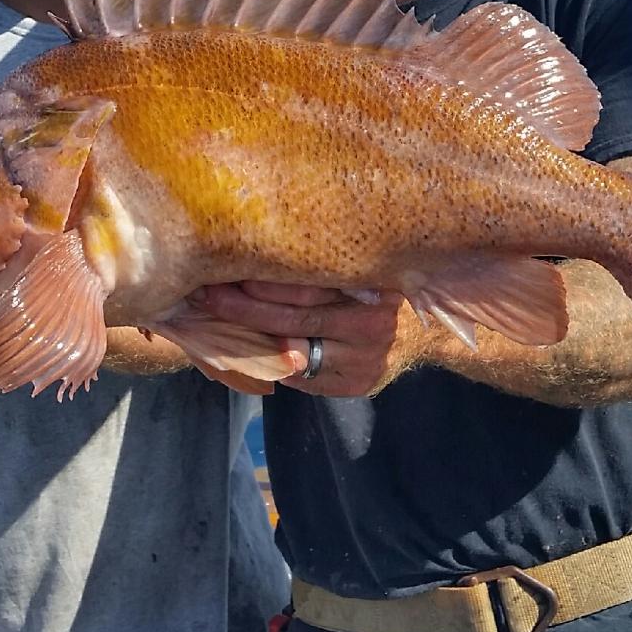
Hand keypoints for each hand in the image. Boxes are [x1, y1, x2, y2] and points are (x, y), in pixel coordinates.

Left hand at [188, 283, 423, 396]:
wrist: (422, 333)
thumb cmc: (378, 290)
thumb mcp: (361, 268)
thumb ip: (325, 265)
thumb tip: (259, 247)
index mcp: (370, 288)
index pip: (306, 287)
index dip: (264, 280)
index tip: (228, 269)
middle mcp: (370, 326)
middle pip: (294, 318)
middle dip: (245, 307)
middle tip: (209, 293)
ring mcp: (363, 361)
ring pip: (292, 351)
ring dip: (249, 336)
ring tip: (216, 320)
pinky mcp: (355, 384)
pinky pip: (302, 376)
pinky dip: (270, 362)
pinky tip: (242, 348)